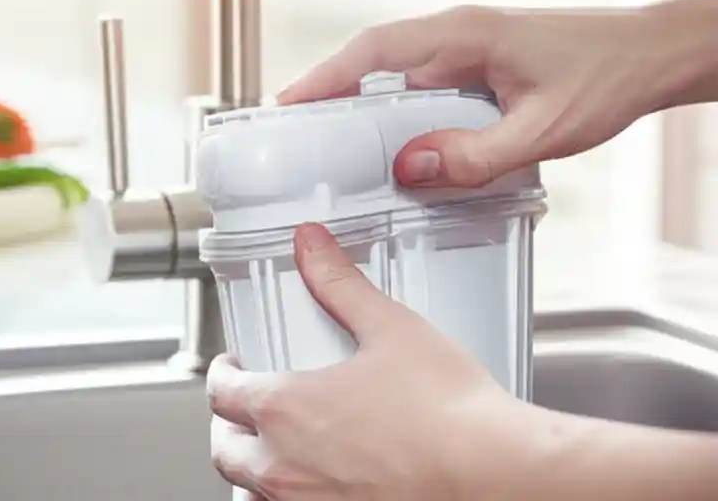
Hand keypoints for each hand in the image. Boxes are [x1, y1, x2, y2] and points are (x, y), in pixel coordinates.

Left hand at [206, 223, 533, 499]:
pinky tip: (311, 488)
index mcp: (284, 409)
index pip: (221, 392)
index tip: (234, 368)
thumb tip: (311, 245)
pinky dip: (287, 500)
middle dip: (229, 426)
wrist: (497, 477)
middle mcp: (282, 466)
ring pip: (251, 492)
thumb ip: (340, 284)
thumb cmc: (452, 413)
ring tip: (274, 453)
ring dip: (254, 470)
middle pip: (225, 450)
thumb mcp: (390, 329)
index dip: (223, 374)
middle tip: (246, 410)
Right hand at [276, 0, 717, 187]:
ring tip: (332, 141)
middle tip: (295, 131)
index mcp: (466, 34)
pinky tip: (395, 139)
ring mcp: (467, 45)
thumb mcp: (542, 130)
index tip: (290, 101)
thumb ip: (473, 155)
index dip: (326, 75)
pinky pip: (422, 83)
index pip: (375, 50)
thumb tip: (410, 167)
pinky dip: (397, 108)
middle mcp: (459, 32)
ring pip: (397, 72)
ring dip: (362, 101)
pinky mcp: (479, 61)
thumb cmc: (610, 76)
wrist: (655, 54)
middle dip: (330, 91)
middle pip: (374, 58)